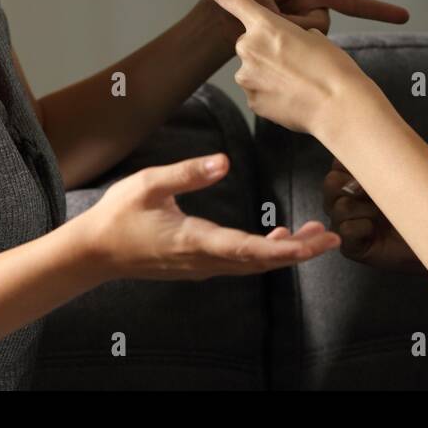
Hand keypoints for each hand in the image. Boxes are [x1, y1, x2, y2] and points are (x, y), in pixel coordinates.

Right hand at [81, 153, 338, 279]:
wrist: (95, 252)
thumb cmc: (119, 215)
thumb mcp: (149, 184)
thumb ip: (187, 172)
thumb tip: (223, 161)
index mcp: (195, 240)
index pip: (248, 249)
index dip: (284, 249)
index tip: (312, 244)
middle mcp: (204, 260)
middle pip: (261, 261)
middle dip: (299, 252)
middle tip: (332, 238)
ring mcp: (202, 266)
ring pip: (253, 264)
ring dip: (286, 252)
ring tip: (316, 235)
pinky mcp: (199, 264)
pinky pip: (241, 262)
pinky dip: (266, 252)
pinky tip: (280, 237)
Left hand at [171, 0, 378, 133]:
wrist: (339, 107)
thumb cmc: (332, 67)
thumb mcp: (316, 35)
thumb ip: (290, 31)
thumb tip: (278, 45)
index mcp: (265, 22)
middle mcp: (248, 45)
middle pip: (257, 40)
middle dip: (275, 46)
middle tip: (302, 60)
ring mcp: (246, 74)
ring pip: (259, 66)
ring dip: (276, 71)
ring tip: (301, 80)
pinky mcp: (250, 99)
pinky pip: (261, 88)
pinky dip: (276, 91)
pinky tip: (294, 96)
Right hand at [322, 157, 426, 274]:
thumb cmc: (418, 206)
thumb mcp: (402, 176)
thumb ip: (385, 160)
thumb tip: (373, 145)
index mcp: (354, 180)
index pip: (337, 164)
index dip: (351, 164)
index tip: (371, 169)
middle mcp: (345, 200)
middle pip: (331, 183)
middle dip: (353, 184)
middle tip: (375, 192)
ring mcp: (345, 223)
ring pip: (339, 206)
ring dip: (364, 208)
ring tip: (383, 213)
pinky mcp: (350, 246)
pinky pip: (346, 229)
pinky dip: (363, 227)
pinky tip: (376, 231)